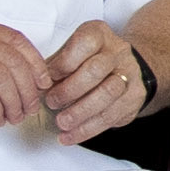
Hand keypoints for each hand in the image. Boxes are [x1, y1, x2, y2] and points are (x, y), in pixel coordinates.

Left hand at [36, 19, 154, 143]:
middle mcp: (118, 52)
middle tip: (52, 102)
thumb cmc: (88, 61)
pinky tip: (70, 135)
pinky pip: (112, 115)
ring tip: (62, 123)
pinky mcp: (134, 98)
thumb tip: (34, 86)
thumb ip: (53, 66)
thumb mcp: (69, 53)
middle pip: (97, 69)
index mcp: (99, 35)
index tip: (47, 79)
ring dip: (81, 112)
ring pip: (109, 93)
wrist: (123, 68)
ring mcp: (130, 74)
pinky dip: (87, 129)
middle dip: (70, 90)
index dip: (64, 63)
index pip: (85, 43)